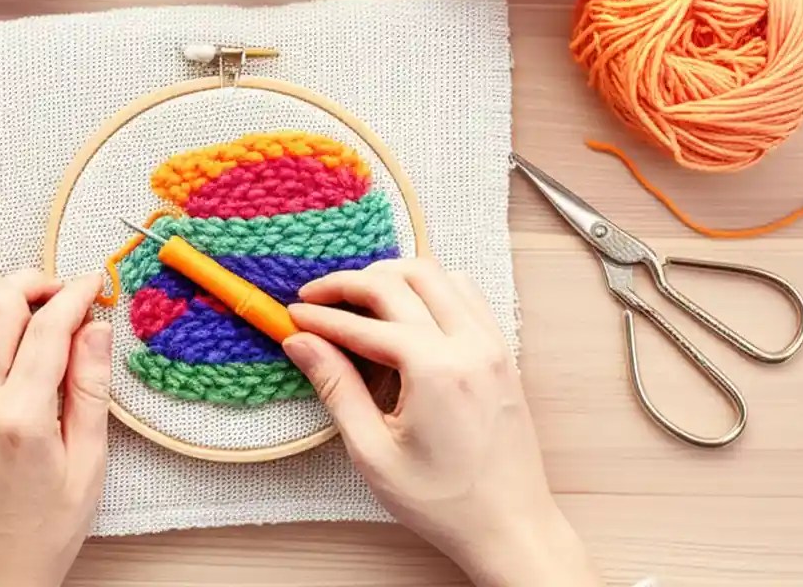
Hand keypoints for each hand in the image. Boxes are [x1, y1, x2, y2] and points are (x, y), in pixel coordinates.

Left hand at [0, 270, 112, 586]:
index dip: (75, 294)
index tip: (91, 286)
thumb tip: (96, 327)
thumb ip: (90, 389)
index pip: (48, 327)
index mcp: (21, 418)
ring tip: (15, 299)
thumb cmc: (42, 531)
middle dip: (32, 281)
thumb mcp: (88, 465)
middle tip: (58, 290)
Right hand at [283, 258, 601, 586]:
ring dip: (393, 277)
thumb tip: (300, 343)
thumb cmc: (444, 503)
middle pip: (401, 280)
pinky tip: (404, 313)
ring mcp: (492, 344)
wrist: (512, 528)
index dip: (320, 316)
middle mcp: (470, 345)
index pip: (365, 323)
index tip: (291, 315)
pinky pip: (465, 295)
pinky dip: (429, 289)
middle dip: (351, 283)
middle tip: (316, 297)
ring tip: (357, 300)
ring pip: (438, 274)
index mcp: (437, 370)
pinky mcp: (502, 353)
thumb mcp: (373, 452)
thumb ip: (336, 387)